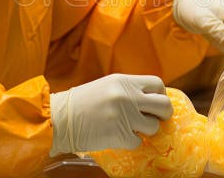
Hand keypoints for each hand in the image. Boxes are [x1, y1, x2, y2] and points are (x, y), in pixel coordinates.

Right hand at [49, 74, 172, 154]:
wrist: (60, 118)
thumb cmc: (82, 102)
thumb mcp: (108, 86)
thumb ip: (129, 89)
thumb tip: (151, 99)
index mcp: (124, 81)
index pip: (158, 84)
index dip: (161, 95)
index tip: (155, 103)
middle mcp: (128, 96)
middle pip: (164, 105)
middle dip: (163, 114)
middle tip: (155, 119)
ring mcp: (125, 116)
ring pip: (153, 126)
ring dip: (145, 130)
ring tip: (130, 128)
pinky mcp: (120, 135)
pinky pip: (138, 142)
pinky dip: (130, 142)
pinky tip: (118, 136)